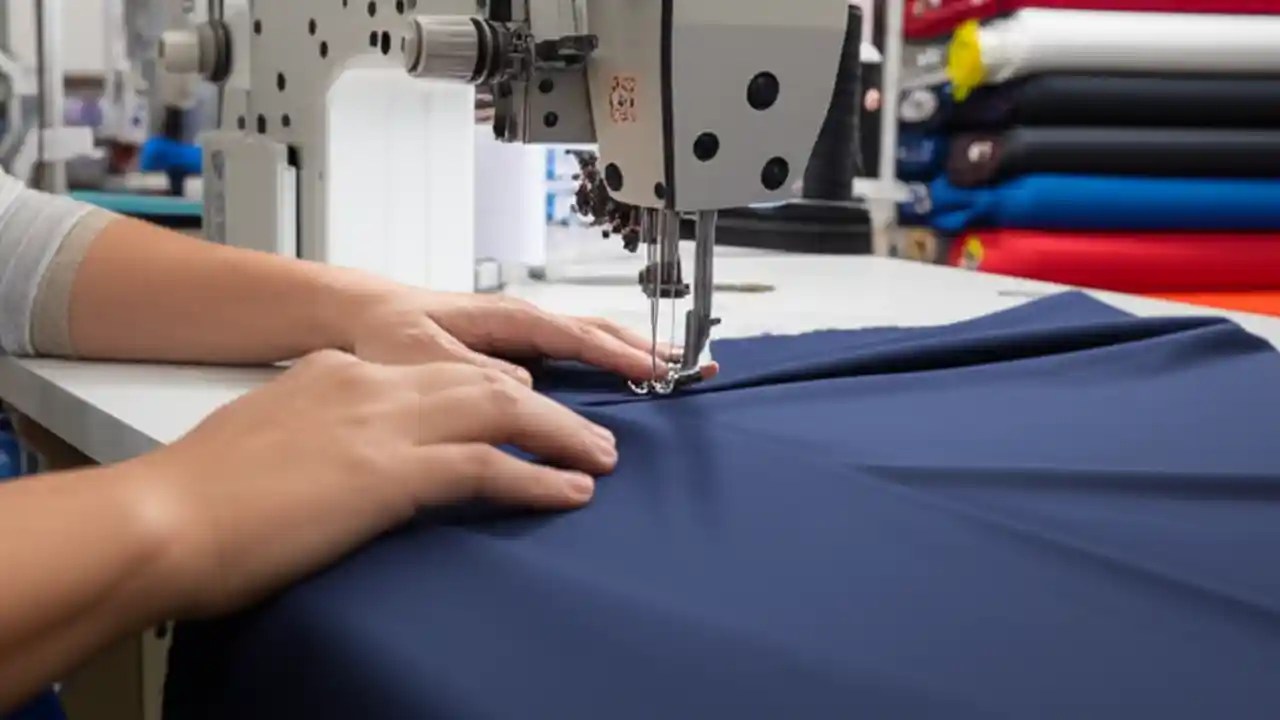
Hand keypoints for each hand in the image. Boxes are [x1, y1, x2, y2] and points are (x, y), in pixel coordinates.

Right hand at [125, 350, 615, 616]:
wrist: (165, 517)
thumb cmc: (202, 494)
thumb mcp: (271, 437)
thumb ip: (318, 428)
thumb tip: (343, 455)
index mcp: (340, 371)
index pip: (439, 370)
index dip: (495, 392)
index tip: (526, 412)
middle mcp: (371, 384)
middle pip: (486, 382)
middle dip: (546, 407)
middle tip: (588, 432)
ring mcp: (384, 424)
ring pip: (504, 412)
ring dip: (561, 435)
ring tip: (600, 458)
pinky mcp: (391, 472)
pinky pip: (488, 467)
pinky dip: (537, 478)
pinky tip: (569, 492)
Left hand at [345, 287, 692, 384]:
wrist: (365, 316)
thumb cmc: (389, 333)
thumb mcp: (423, 356)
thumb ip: (474, 372)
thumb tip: (526, 387)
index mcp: (509, 319)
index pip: (579, 338)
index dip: (622, 355)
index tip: (662, 370)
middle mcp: (525, 322)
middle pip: (601, 333)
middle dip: (650, 347)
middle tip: (698, 365)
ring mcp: (526, 334)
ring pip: (593, 340)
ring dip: (637, 353)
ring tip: (679, 368)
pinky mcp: (519, 349)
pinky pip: (576, 351)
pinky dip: (610, 359)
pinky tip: (627, 377)